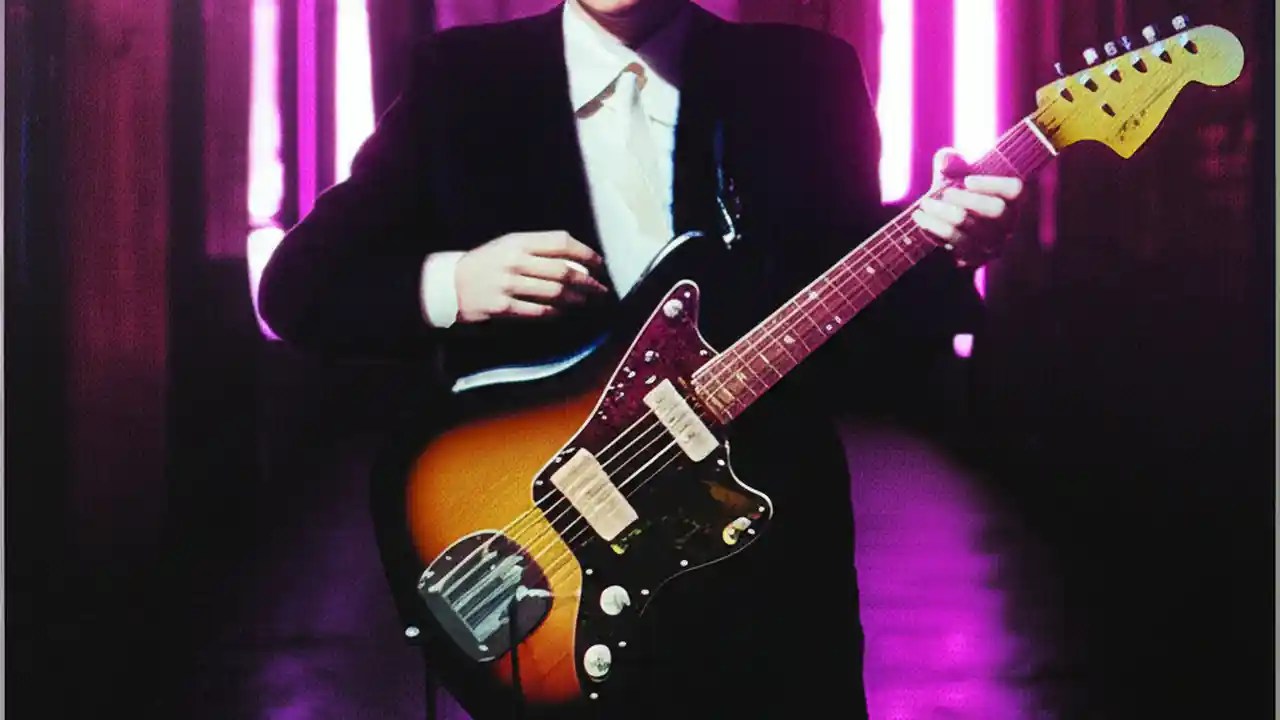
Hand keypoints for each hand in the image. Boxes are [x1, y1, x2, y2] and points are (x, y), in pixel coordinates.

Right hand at [455, 231, 610, 322]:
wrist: (449, 284)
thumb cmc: (485, 264)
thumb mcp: (508, 246)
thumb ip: (539, 249)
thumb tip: (578, 261)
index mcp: (518, 241)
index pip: (561, 242)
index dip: (586, 253)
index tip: (599, 264)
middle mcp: (514, 260)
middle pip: (563, 271)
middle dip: (588, 282)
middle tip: (600, 290)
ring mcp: (508, 284)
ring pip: (554, 293)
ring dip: (576, 300)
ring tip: (586, 302)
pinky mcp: (502, 307)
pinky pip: (538, 311)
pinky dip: (555, 313)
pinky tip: (563, 313)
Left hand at [911, 148, 1023, 267]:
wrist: (949, 225)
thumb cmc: (958, 192)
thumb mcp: (955, 174)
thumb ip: (951, 163)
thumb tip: (945, 159)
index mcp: (1012, 198)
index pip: (1015, 189)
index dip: (993, 184)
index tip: (967, 180)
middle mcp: (1008, 223)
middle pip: (996, 210)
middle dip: (968, 199)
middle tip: (945, 192)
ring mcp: (993, 243)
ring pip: (972, 230)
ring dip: (943, 214)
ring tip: (924, 203)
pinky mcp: (975, 258)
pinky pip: (956, 245)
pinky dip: (934, 228)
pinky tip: (920, 217)